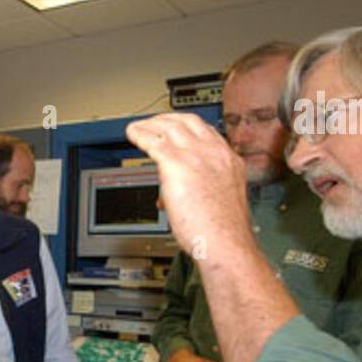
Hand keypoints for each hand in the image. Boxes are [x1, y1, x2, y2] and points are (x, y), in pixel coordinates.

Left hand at [125, 113, 252, 261]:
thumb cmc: (224, 232)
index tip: (179, 130)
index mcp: (228, 161)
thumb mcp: (221, 203)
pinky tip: (132, 134)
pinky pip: (152, 141)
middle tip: (154, 123)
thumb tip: (176, 198)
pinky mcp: (176, 163)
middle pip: (187, 122)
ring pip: (168, 127)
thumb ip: (201, 193)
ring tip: (138, 128)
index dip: (189, 129)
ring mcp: (195, 155)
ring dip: (150, 125)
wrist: (226, 241)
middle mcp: (214, 152)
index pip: (208, 133)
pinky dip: (140, 134)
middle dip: (167, 120)